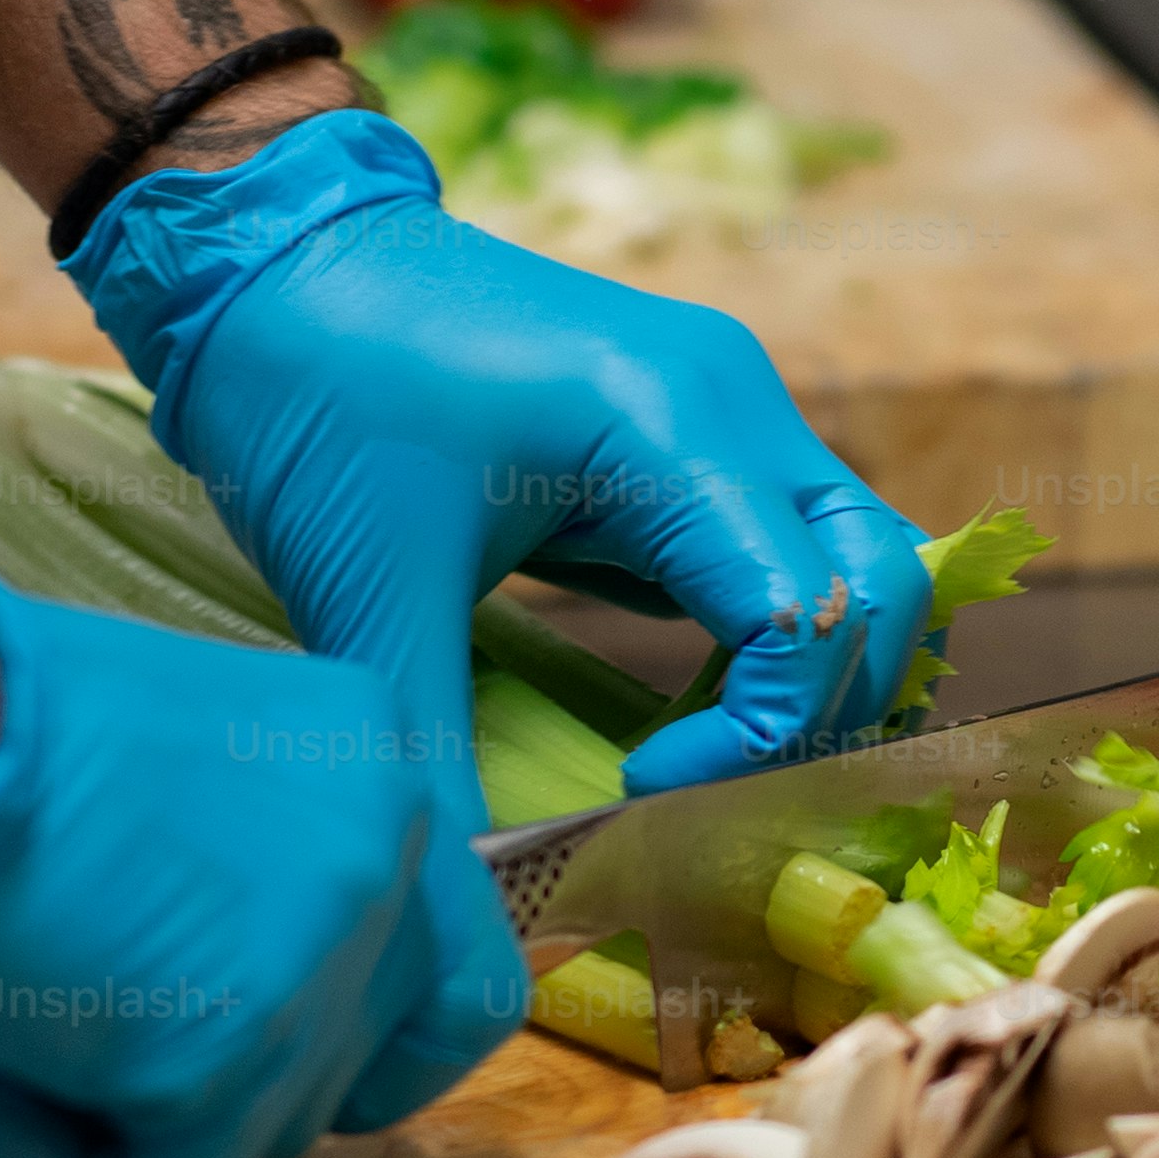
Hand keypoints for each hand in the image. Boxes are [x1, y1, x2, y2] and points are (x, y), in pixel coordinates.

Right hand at [0, 499, 522, 1157]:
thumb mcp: (161, 764)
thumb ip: (228, 868)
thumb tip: (192, 983)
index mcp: (376, 765)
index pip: (448, 963)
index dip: (352, 1030)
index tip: (244, 1042)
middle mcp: (387, 860)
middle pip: (358, 1066)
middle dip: (221, 1085)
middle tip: (70, 1041)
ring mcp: (324, 966)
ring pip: (256, 1137)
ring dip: (113, 1119)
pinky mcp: (231, 1060)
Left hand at [71, 116, 932, 836]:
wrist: (271, 249)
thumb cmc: (316, 394)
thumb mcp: (368, 588)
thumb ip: (433, 747)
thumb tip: (454, 908)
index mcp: (673, 425)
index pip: (808, 614)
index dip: (754, 737)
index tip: (640, 791)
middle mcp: (736, 400)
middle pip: (887, 580)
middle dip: (827, 710)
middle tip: (711, 788)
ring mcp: (728, 400)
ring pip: (860, 555)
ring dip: (817, 668)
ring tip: (709, 754)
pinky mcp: (697, 419)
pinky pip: (792, 536)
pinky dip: (775, 628)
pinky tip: (688, 696)